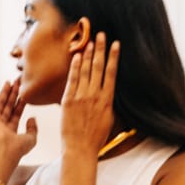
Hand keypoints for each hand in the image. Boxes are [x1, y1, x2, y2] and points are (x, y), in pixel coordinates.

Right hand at [0, 77, 36, 179]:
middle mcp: (0, 125)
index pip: (16, 113)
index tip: (25, 94)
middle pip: (8, 106)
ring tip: (10, 82)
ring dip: (4, 92)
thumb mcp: (31, 139)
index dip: (21, 103)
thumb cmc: (18, 147)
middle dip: (13, 95)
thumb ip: (33, 129)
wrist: (4, 148)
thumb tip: (32, 118)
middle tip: (18, 83)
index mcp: (9, 131)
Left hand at [59, 29, 119, 157]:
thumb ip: (107, 102)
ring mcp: (81, 97)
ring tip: (91, 40)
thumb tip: (107, 90)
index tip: (116, 43)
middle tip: (102, 34)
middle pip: (99, 67)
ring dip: (88, 54)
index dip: (114, 56)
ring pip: (86, 71)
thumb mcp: (108, 119)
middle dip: (101, 49)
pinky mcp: (68, 101)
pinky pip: (72, 80)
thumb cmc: (95, 137)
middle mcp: (94, 95)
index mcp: (107, 100)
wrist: (80, 149)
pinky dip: (75, 67)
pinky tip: (76, 56)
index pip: (111, 72)